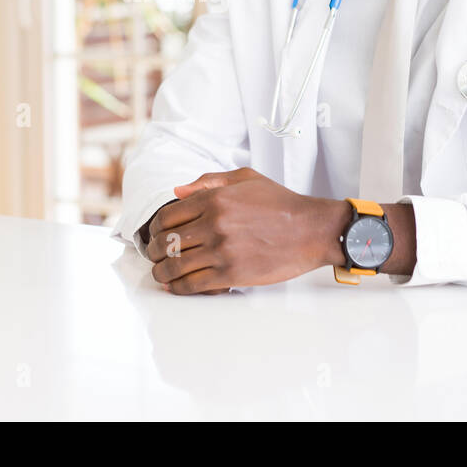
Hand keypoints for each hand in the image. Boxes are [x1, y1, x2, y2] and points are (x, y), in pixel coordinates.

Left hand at [145, 168, 338, 294]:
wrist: (312, 230)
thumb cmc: (281, 204)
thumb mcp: (246, 179)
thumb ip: (209, 182)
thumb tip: (177, 192)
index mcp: (215, 199)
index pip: (168, 216)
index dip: (155, 229)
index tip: (155, 236)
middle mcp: (214, 224)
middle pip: (167, 241)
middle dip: (155, 252)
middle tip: (155, 257)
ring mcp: (222, 250)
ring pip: (176, 265)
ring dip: (162, 272)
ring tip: (161, 274)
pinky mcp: (232, 274)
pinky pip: (194, 284)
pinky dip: (178, 288)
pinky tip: (175, 286)